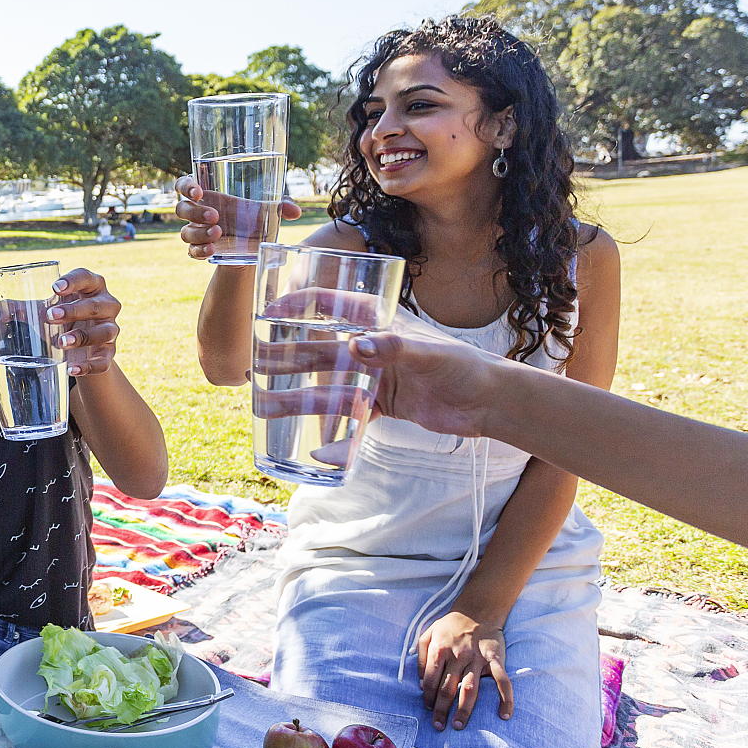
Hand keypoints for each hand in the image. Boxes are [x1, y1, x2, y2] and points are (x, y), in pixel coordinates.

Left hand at [46, 269, 121, 375]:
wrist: (79, 346)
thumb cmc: (60, 317)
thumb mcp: (41, 310)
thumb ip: (17, 308)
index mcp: (91, 287)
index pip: (87, 278)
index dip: (74, 281)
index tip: (55, 288)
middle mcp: (106, 305)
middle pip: (96, 305)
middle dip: (74, 310)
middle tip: (50, 316)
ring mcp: (110, 329)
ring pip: (104, 331)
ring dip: (83, 336)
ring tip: (60, 342)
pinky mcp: (109, 353)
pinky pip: (104, 360)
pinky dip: (89, 366)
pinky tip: (72, 368)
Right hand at [175, 175, 303, 260]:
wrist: (251, 246)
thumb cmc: (254, 216)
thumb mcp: (267, 208)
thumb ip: (280, 205)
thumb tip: (295, 212)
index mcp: (207, 193)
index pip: (184, 184)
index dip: (186, 186)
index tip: (199, 192)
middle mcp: (196, 211)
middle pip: (182, 208)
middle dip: (195, 212)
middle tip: (215, 216)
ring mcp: (196, 231)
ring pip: (185, 232)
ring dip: (199, 233)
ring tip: (218, 234)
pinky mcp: (200, 249)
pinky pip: (191, 251)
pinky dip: (199, 251)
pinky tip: (211, 251)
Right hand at [245, 328, 502, 441]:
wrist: (490, 403)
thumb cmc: (465, 367)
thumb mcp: (430, 354)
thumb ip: (393, 349)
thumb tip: (353, 345)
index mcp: (378, 324)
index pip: (330, 305)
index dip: (298, 305)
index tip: (269, 313)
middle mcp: (370, 348)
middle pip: (318, 350)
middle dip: (285, 358)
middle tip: (256, 368)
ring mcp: (373, 378)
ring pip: (326, 387)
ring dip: (296, 397)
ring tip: (265, 407)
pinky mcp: (381, 406)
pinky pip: (348, 417)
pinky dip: (329, 430)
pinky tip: (310, 443)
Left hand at [416, 610, 513, 729]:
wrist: (477, 610)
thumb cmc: (450, 625)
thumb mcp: (428, 634)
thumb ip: (422, 658)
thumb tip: (422, 683)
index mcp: (440, 650)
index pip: (431, 680)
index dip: (428, 697)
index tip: (428, 709)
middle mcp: (458, 656)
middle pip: (448, 688)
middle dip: (442, 710)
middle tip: (438, 726)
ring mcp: (478, 659)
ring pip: (470, 689)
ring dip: (464, 709)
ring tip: (458, 725)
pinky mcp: (495, 659)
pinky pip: (502, 681)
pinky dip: (505, 698)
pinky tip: (504, 715)